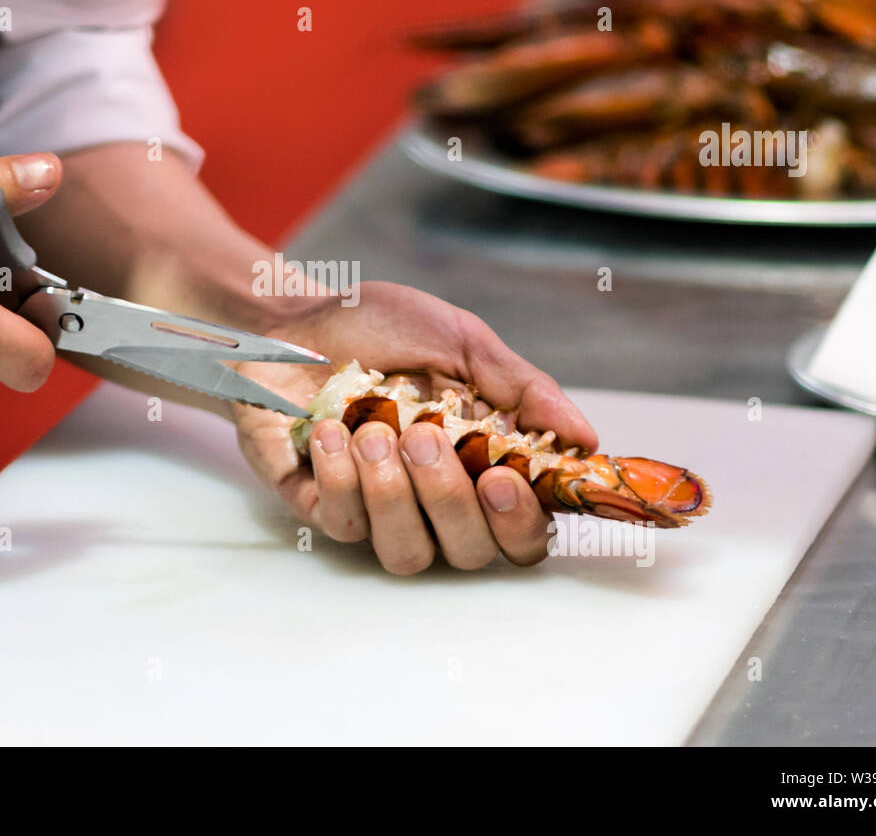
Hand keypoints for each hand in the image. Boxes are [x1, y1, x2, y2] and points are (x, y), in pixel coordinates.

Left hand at [233, 281, 596, 573]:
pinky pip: (344, 527)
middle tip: (423, 437)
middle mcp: (435, 502)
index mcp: (480, 466)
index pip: (523, 531)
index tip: (502, 475)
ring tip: (371, 431)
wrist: (291, 321)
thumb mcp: (458, 340)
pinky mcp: (323, 510)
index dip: (521, 520)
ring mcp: (378, 512)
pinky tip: (330, 433)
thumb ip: (521, 388)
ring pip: (408, 553)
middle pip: (471, 552)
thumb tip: (584, 438)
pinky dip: (340, 480)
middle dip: (450, 498)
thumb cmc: (378, 329)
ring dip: (394, 494)